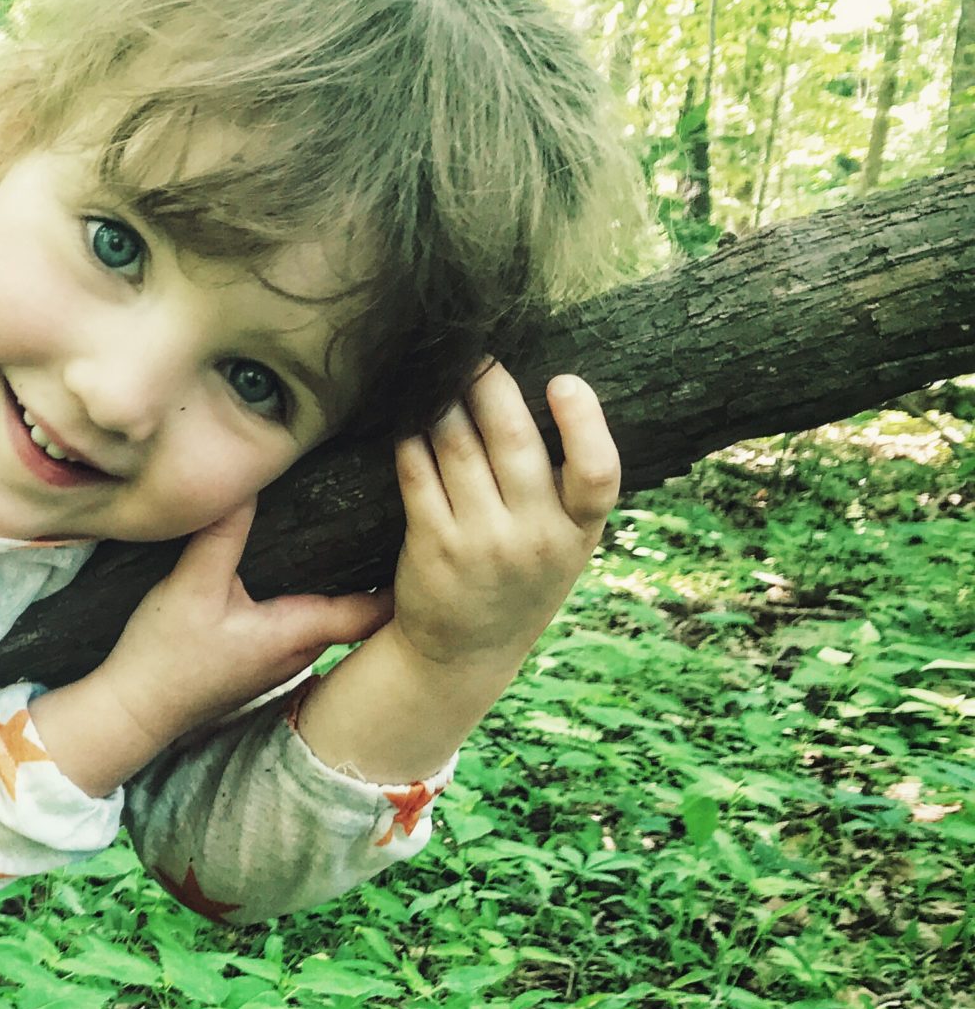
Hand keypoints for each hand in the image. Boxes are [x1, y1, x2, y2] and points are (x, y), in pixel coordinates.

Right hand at [100, 498, 394, 749]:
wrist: (132, 712)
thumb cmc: (164, 657)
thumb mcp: (190, 585)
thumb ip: (223, 533)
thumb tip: (250, 481)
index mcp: (298, 631)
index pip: (376, 608)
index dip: (405, 576)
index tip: (427, 538)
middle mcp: (301, 650)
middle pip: (363, 610)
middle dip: (381, 571)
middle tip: (399, 522)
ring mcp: (281, 659)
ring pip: (332, 616)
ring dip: (347, 583)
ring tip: (360, 534)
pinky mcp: (258, 659)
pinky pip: (304, 622)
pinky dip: (314, 595)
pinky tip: (302, 568)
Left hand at [389, 364, 620, 679]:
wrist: (463, 654)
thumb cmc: (518, 582)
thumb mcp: (564, 547)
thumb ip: (565, 490)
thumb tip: (552, 394)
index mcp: (578, 533)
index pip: (599, 474)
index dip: (585, 423)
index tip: (565, 381)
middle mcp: (534, 538)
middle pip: (512, 442)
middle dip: (490, 386)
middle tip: (475, 354)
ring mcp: (480, 542)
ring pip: (458, 448)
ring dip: (444, 403)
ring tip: (438, 374)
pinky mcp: (432, 544)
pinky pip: (417, 473)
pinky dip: (411, 438)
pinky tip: (407, 418)